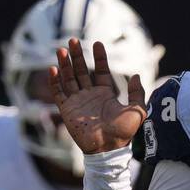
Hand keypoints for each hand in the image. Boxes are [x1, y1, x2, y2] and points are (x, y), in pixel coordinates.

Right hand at [49, 39, 146, 154]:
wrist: (108, 149)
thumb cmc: (123, 134)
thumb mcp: (137, 111)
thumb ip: (137, 93)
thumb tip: (137, 75)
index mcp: (105, 95)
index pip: (100, 71)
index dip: (99, 58)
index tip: (97, 43)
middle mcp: (90, 96)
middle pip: (81, 71)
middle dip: (77, 56)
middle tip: (73, 40)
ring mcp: (77, 102)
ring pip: (68, 78)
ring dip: (64, 64)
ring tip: (61, 49)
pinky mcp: (67, 110)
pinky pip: (58, 93)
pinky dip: (55, 81)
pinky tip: (53, 69)